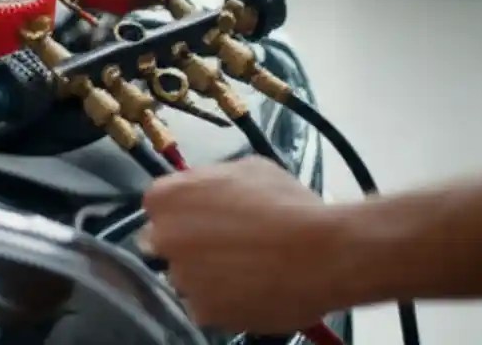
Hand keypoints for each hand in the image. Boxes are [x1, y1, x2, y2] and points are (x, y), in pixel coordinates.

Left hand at [140, 157, 350, 333]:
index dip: (182, 211)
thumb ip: (212, 180)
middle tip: (222, 245)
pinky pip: (206, 307)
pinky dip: (224, 302)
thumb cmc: (287, 203)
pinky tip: (250, 289)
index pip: (158, 205)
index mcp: (167, 197)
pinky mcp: (203, 312)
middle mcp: (164, 238)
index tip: (203, 216)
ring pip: (185, 279)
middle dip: (186, 244)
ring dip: (205, 276)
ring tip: (245, 269)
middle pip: (163, 244)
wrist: (323, 252)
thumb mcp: (246, 169)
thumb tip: (207, 188)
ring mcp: (182, 278)